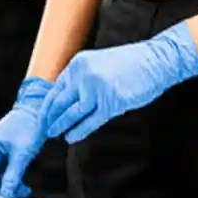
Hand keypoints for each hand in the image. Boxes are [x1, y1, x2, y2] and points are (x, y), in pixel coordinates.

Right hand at [0, 77, 51, 197]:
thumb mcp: (23, 154)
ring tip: (24, 188)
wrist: (35, 110)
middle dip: (1, 189)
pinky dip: (8, 179)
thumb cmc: (29, 127)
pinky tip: (21, 183)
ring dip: (6, 185)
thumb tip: (6, 196)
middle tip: (21, 193)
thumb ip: (13, 176)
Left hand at [40, 23, 197, 142]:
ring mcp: (97, 89)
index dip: (48, 104)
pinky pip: (89, 121)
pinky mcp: (110, 102)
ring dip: (61, 125)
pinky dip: (78, 131)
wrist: (154, 60)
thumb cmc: (129, 64)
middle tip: (44, 128)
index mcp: (79, 63)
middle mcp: (84, 75)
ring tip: (54, 133)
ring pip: (72, 113)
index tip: (43, 114)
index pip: (56, 87)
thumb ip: (82, 78)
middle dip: (50, 117)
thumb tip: (67, 98)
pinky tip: (71, 137)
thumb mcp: (98, 63)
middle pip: (60, 101)